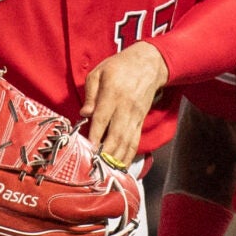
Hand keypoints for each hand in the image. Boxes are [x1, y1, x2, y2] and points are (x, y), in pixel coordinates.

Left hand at [79, 43, 168, 165]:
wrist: (150, 63)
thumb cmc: (120, 66)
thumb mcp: (99, 72)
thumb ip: (90, 93)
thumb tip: (85, 114)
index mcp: (113, 94)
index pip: (102, 119)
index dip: (94, 136)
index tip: (87, 150)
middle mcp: (126, 107)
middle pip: (116, 135)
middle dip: (106, 153)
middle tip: (95, 167)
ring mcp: (135, 116)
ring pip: (127, 141)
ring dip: (117, 158)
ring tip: (107, 172)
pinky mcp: (141, 120)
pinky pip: (135, 141)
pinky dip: (128, 155)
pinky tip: (121, 166)